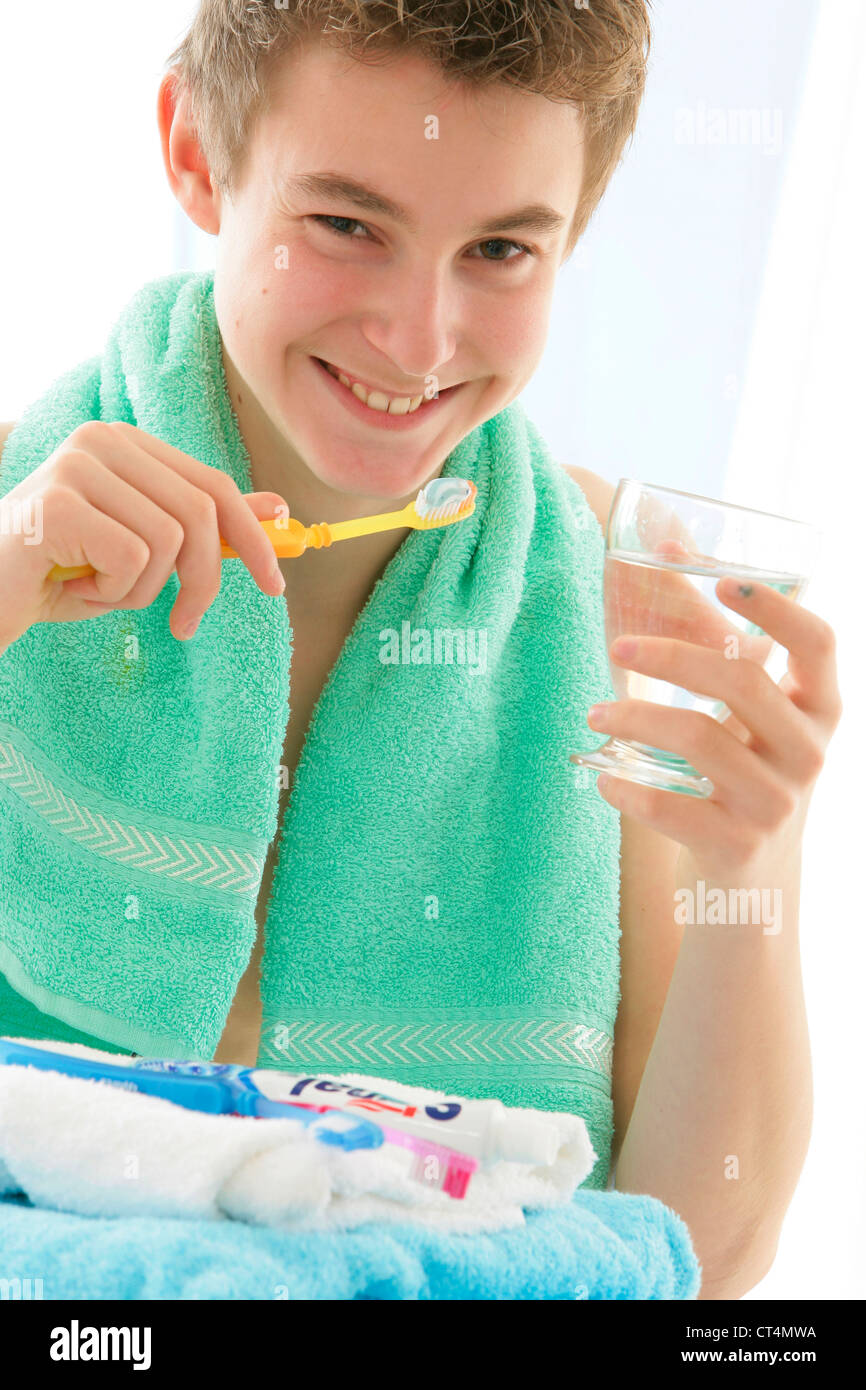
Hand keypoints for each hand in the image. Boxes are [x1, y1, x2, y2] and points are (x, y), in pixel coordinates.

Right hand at [0, 420, 287, 650]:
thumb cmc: (62, 574)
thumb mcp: (142, 551)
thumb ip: (202, 527)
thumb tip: (278, 509)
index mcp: (128, 444)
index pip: (214, 484)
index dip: (254, 537)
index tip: (275, 584)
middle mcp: (104, 440)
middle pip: (201, 513)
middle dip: (204, 579)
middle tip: (184, 623)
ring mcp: (77, 465)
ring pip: (168, 541)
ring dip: (142, 590)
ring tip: (99, 590)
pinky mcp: (58, 504)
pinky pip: (131, 559)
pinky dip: (113, 593)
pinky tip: (74, 588)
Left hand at [573, 578, 842, 881]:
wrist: (756, 895)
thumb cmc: (745, 781)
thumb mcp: (752, 722)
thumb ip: (717, 644)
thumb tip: (667, 543)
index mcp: (819, 712)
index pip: (818, 645)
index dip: (777, 608)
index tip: (725, 582)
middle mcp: (808, 755)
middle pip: (742, 683)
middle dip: (672, 656)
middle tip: (618, 647)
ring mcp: (776, 805)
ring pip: (699, 740)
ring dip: (633, 719)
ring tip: (594, 715)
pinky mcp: (737, 848)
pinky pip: (672, 809)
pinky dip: (628, 791)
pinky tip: (603, 780)